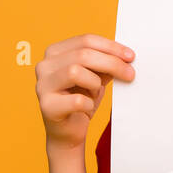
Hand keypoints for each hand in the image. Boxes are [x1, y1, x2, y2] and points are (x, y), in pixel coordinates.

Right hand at [36, 33, 135, 151]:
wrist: (68, 132)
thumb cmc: (81, 100)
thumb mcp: (95, 77)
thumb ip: (105, 64)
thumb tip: (125, 57)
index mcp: (55, 52)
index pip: (86, 40)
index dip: (111, 47)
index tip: (130, 56)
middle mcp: (44, 65)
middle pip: (83, 55)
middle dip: (111, 63)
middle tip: (130, 74)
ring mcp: (42, 85)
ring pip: (75, 71)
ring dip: (94, 82)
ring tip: (96, 92)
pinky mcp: (47, 106)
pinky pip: (76, 100)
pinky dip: (88, 103)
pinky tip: (88, 107)